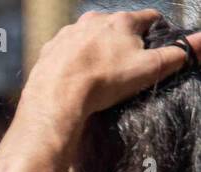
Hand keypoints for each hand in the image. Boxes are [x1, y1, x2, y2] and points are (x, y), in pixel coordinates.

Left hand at [26, 10, 200, 118]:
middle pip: (117, 26)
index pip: (149, 18)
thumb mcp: (149, 68)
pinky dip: (72, 61)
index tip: (154, 48)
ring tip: (98, 74)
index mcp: (121, 20)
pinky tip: (74, 77)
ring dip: (95, 50)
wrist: (55, 99)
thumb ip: (179, 53)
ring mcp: (67, 34)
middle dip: (123, 42)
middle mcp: (92, 20)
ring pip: (89, 37)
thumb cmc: (104, 82)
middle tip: (124, 66)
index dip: (156, 33)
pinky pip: (65, 52)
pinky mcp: (47, 51)